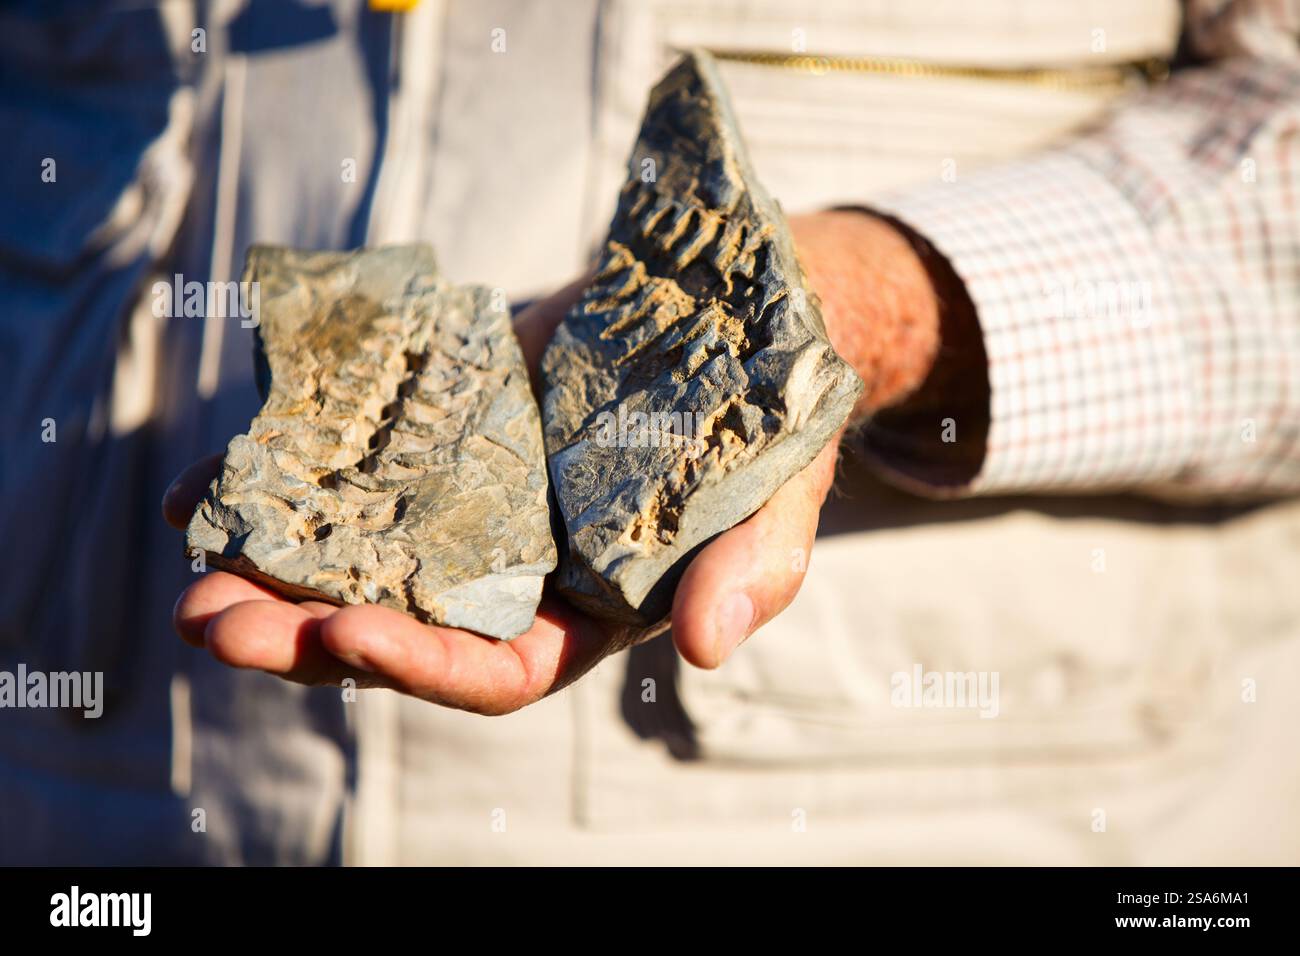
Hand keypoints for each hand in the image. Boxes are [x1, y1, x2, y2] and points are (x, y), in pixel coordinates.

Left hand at [166, 210, 938, 713]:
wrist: (727, 334)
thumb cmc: (758, 444)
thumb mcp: (769, 512)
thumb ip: (747, 581)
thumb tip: (710, 647)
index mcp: (577, 618)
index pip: (492, 669)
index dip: (421, 662)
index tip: (346, 635)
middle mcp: (506, 576)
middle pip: (397, 624)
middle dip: (305, 634)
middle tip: (213, 626)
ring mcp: (462, 509)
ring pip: (354, 556)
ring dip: (270, 568)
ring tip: (193, 565)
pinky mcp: (437, 441)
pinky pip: (351, 466)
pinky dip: (279, 476)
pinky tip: (203, 485)